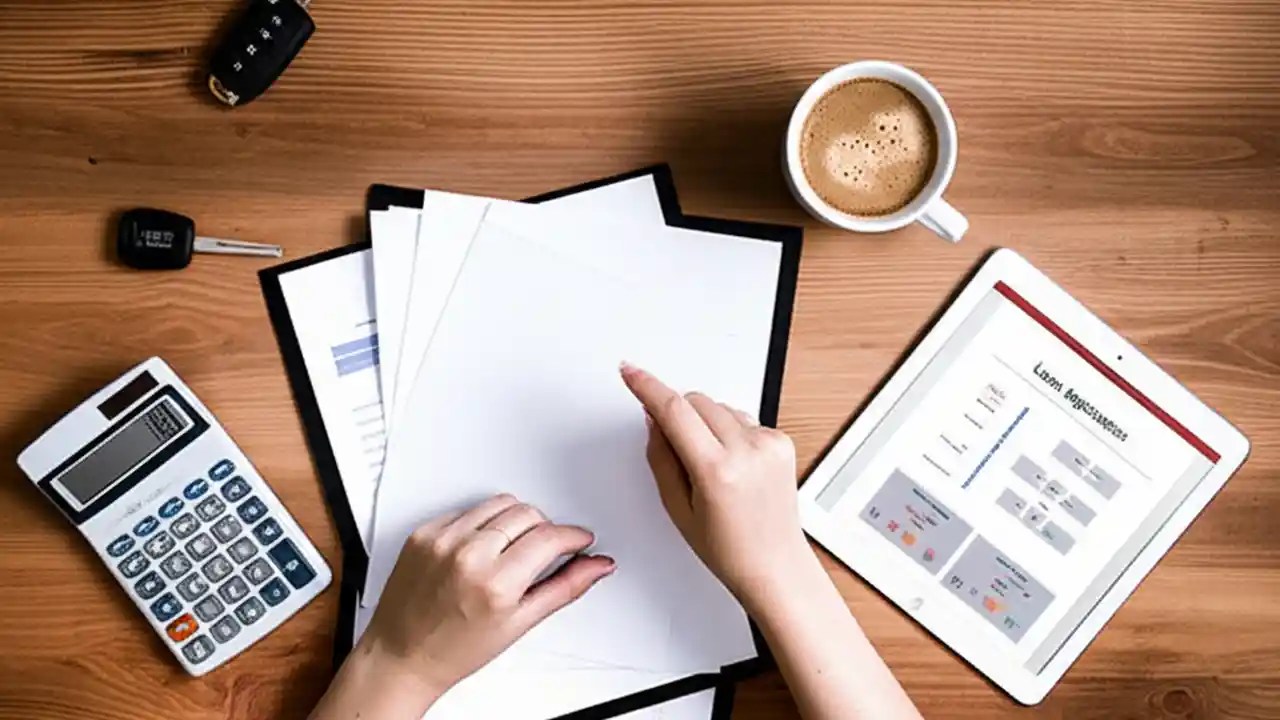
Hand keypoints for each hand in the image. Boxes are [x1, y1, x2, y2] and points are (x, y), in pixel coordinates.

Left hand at [330, 495, 614, 716]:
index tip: (579, 540)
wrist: (403, 655)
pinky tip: (480, 549)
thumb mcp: (519, 624)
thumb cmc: (455, 650)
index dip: (573, 536)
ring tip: (512, 549)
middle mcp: (467, 556)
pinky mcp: (424, 532)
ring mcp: (442, 541)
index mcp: (496, 584)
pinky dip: (482, 524)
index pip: (550, 537)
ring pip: (500, 504)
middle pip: (528, 514)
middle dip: (545, 529)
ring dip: (515, 520)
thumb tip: (596, 566)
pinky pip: (468, 510)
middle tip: (545, 550)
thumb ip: (564, 588)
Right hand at [620, 363, 809, 609]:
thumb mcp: (678, 508)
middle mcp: (748, 451)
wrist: (775, 564)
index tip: (631, 372)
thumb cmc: (729, 548)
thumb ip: (661, 457)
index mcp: (718, 471)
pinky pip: (742, 418)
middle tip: (676, 451)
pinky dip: (729, 432)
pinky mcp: (782, 441)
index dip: (647, 387)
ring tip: (710, 467)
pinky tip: (733, 466)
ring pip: (719, 406)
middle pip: (696, 402)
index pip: (674, 410)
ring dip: (705, 424)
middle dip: (677, 414)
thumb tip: (654, 419)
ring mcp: (770, 444)